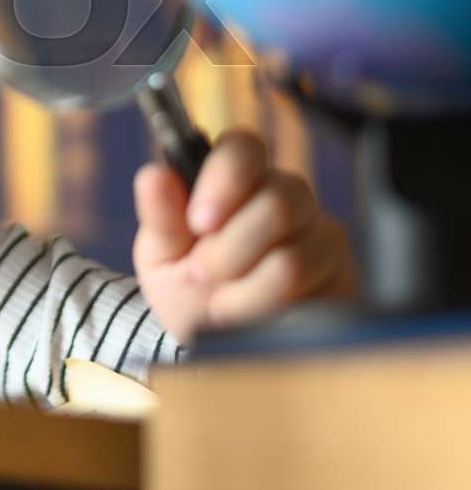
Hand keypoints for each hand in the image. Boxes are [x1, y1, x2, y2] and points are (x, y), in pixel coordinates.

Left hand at [132, 130, 357, 345]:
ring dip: (244, 283)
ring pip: (293, 248)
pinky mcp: (337, 270)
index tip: (198, 222)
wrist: (220, 342)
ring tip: (220, 301)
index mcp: (234, 181)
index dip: (225, 178)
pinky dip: (262, 301)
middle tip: (201, 272)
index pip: (244, 147)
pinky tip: (248, 312)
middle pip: (279, 198)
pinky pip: (307, 281)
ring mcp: (317, 232)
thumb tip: (153, 175)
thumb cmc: (189, 290)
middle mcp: (282, 196)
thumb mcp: (162, 258)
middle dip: (229, 248)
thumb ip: (160, 218)